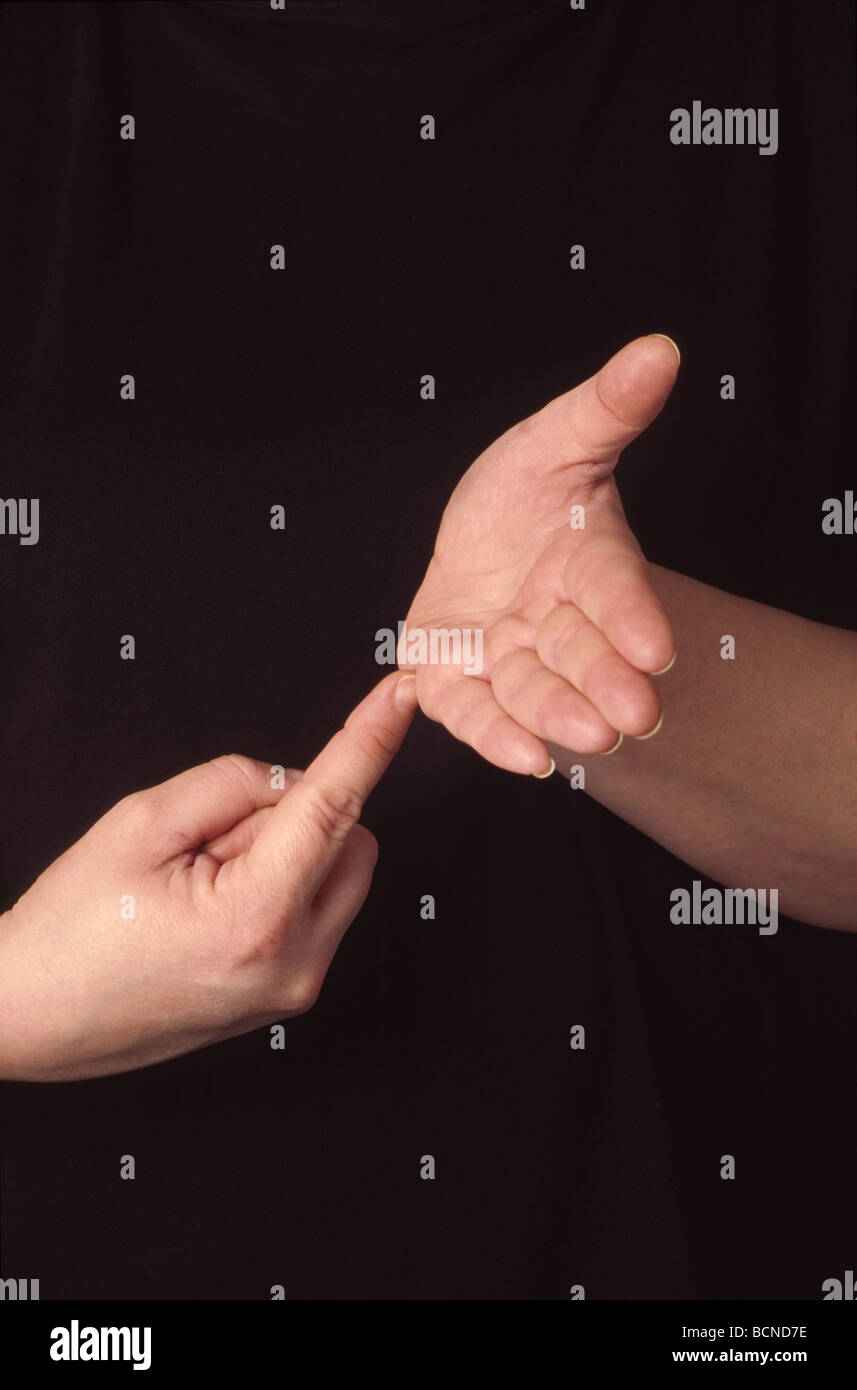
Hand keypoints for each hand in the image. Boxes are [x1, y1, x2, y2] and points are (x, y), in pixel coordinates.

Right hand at [0, 673, 417, 1081]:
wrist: (33, 1016)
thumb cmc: (71, 929)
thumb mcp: (140, 823)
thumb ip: (232, 783)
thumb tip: (293, 782)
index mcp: (256, 918)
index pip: (335, 806)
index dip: (371, 740)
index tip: (404, 696)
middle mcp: (293, 962)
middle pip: (351, 839)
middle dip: (296, 815)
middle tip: (209, 840)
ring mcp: (295, 986)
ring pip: (341, 873)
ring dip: (292, 852)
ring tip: (205, 881)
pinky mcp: (290, 994)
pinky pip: (319, 908)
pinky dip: (284, 884)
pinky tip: (216, 906)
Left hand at [399, 335, 679, 773]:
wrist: (469, 552)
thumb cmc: (518, 499)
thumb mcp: (553, 440)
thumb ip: (604, 408)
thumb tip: (659, 349)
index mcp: (587, 561)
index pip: (613, 588)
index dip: (633, 616)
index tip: (657, 648)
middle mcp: (556, 619)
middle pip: (582, 651)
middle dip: (606, 681)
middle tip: (633, 714)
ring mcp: (509, 658)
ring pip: (536, 690)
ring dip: (559, 714)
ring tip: (586, 738)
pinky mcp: (459, 685)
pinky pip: (476, 715)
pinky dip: (495, 737)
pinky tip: (523, 758)